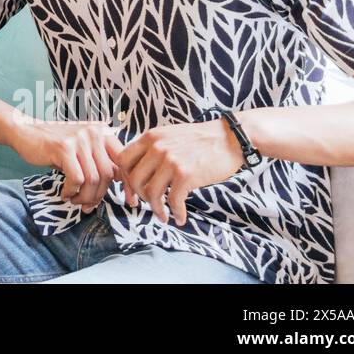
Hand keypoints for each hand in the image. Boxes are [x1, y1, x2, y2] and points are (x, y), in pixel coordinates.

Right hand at [11, 119, 124, 211]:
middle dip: (99, 195)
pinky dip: (71, 191)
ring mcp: (78, 139)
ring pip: (92, 179)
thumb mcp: (82, 149)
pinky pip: (76, 179)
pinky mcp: (63, 147)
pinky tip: (65, 193)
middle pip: (107, 174)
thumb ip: (101, 161)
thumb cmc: (55, 145)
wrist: (25, 130)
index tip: (130, 201)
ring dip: (84, 196)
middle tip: (88, 205)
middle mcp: (94, 133)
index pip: (124, 161)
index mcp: (102, 132)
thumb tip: (123, 185)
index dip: (129, 184)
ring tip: (74, 200)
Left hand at [115, 120, 245, 225]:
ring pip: (151, 193)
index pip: (123, 160)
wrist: (230, 138)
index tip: (131, 191)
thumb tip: (137, 170)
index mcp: (150, 137)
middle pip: (133, 179)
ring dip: (156, 209)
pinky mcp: (185, 175)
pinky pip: (173, 201)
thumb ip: (152, 148)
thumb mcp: (169, 135)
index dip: (124, 179)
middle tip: (147, 204)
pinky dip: (176, 213)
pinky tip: (180, 218)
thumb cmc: (200, 140)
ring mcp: (170, 161)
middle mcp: (157, 148)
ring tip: (163, 215)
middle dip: (139, 196)